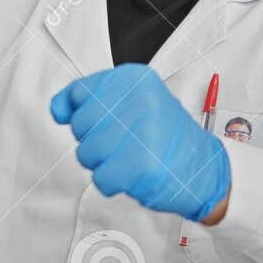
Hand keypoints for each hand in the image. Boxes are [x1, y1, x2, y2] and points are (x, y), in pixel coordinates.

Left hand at [49, 64, 230, 221]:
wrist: (204, 168)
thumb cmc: (165, 136)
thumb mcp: (133, 103)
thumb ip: (91, 100)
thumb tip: (58, 109)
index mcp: (135, 79)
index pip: (80, 93)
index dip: (85, 115)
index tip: (107, 123)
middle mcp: (139, 100)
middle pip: (80, 126)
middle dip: (95, 142)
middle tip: (127, 143)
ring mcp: (141, 132)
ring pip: (86, 154)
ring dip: (104, 164)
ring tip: (133, 157)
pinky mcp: (141, 165)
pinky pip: (100, 179)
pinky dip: (113, 183)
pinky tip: (134, 174)